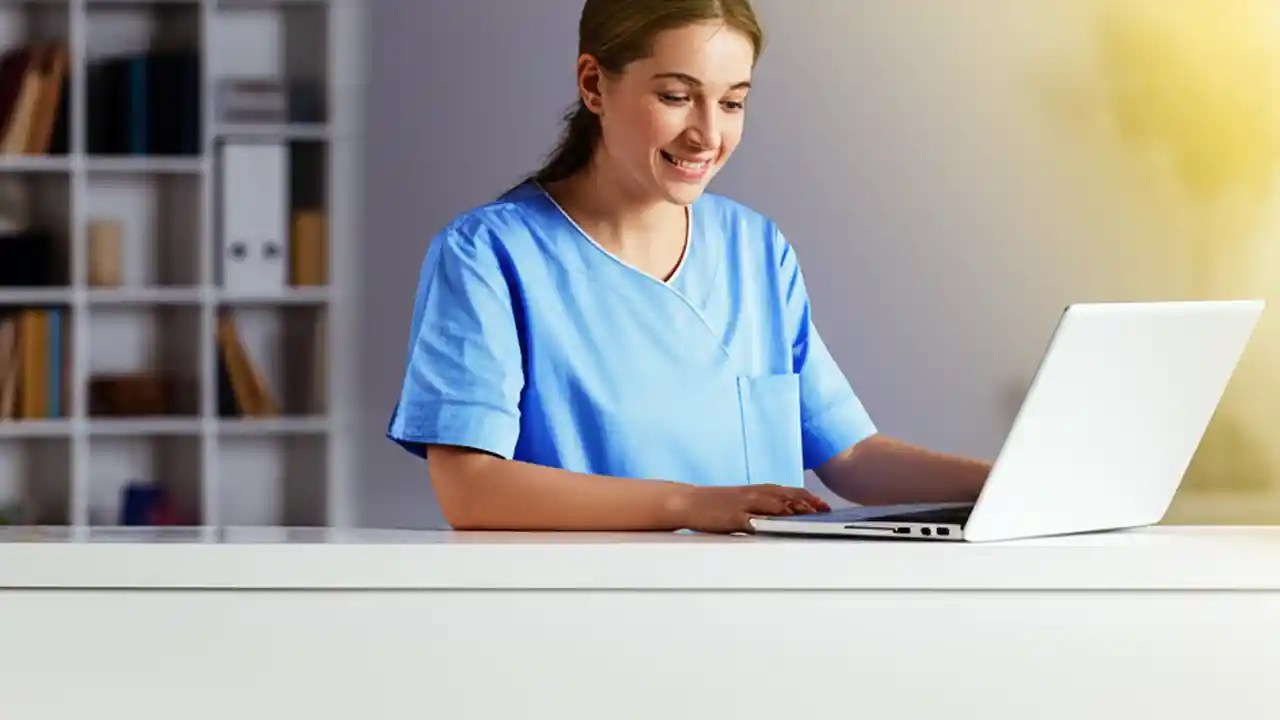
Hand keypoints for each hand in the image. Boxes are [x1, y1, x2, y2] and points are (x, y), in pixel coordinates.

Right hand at [669, 484, 830, 533]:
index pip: (787, 491)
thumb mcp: (739, 505)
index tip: (822, 504)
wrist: (687, 502)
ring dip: (796, 506)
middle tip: (826, 509)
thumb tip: (778, 518)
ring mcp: (744, 504)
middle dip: (808, 501)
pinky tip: (784, 520)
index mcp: (755, 491)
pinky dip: (772, 516)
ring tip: (814, 512)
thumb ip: (758, 509)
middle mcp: (753, 494)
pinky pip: (756, 515)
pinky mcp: (735, 515)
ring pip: (775, 501)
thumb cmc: (712, 506)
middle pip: (787, 494)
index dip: (807, 497)